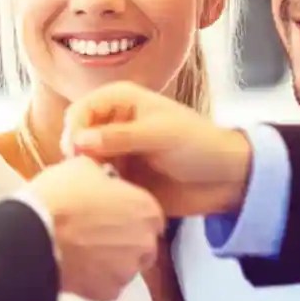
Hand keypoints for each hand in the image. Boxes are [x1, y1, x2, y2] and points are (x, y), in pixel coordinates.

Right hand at [26, 156, 163, 300]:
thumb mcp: (83, 166)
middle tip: (95, 233)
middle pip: (142, 243)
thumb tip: (99, 177)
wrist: (34, 235)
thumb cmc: (61, 195)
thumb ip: (102, 174)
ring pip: (124, 266)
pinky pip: (106, 285)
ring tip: (81, 252)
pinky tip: (75, 268)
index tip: (111, 212)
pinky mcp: (108, 293)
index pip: (149, 214)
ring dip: (109, 260)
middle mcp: (145, 242)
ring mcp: (127, 271)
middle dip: (124, 239)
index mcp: (146, 209)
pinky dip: (94, 279)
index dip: (130, 213)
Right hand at [62, 82, 252, 216]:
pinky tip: (103, 200)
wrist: (224, 179)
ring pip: (83, 161)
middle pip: (77, 136)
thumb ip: (120, 137)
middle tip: (85, 174)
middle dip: (76, 154)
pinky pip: (97, 182)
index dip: (75, 128)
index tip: (77, 151)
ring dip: (85, 174)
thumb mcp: (161, 136)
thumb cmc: (199, 145)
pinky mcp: (120, 177)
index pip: (82, 109)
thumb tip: (80, 141)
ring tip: (97, 188)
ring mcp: (115, 152)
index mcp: (121, 100)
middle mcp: (113, 123)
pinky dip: (96, 189)